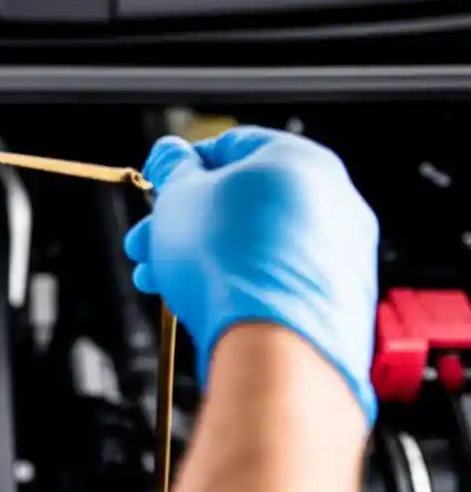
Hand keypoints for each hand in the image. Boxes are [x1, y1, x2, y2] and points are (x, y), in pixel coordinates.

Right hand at [123, 127, 378, 423]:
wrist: (274, 346)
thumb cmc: (226, 263)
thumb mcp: (178, 199)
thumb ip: (172, 169)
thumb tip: (168, 152)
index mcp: (299, 159)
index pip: (232, 145)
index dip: (183, 166)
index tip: (157, 187)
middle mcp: (334, 199)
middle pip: (242, 200)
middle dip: (184, 222)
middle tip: (147, 243)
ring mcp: (342, 251)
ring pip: (257, 243)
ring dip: (203, 255)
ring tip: (160, 279)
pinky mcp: (339, 298)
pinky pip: (279, 278)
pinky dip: (241, 282)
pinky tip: (202, 299)